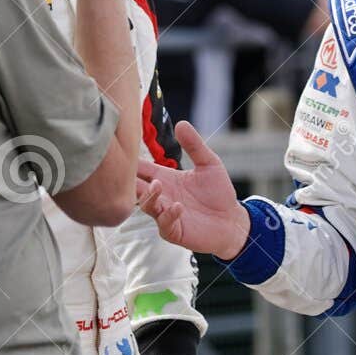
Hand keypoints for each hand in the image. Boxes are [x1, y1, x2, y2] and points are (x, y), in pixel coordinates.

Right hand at [136, 121, 249, 258]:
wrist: (232, 221)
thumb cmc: (219, 193)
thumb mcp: (209, 164)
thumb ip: (194, 145)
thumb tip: (181, 123)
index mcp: (165, 178)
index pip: (141, 168)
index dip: (131, 162)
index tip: (123, 151)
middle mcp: (161, 196)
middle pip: (137, 186)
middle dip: (131, 179)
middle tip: (130, 170)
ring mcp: (165, 214)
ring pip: (146, 205)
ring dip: (149, 195)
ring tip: (158, 185)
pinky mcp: (174, 231)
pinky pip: (164, 224)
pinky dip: (168, 215)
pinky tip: (178, 206)